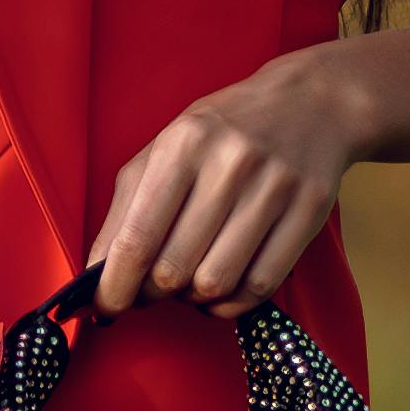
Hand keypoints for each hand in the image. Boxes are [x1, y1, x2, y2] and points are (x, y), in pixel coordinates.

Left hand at [88, 41, 378, 314]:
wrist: (311, 101)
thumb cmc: (223, 132)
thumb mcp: (165, 150)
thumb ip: (126, 209)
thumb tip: (98, 276)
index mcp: (183, 145)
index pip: (138, 238)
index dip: (115, 286)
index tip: (104, 309)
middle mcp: (229, 164)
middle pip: (174, 269)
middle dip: (153, 293)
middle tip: (153, 289)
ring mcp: (275, 188)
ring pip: (217, 283)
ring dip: (195, 299)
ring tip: (192, 282)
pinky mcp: (310, 211)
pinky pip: (261, 285)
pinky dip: (234, 303)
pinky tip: (225, 288)